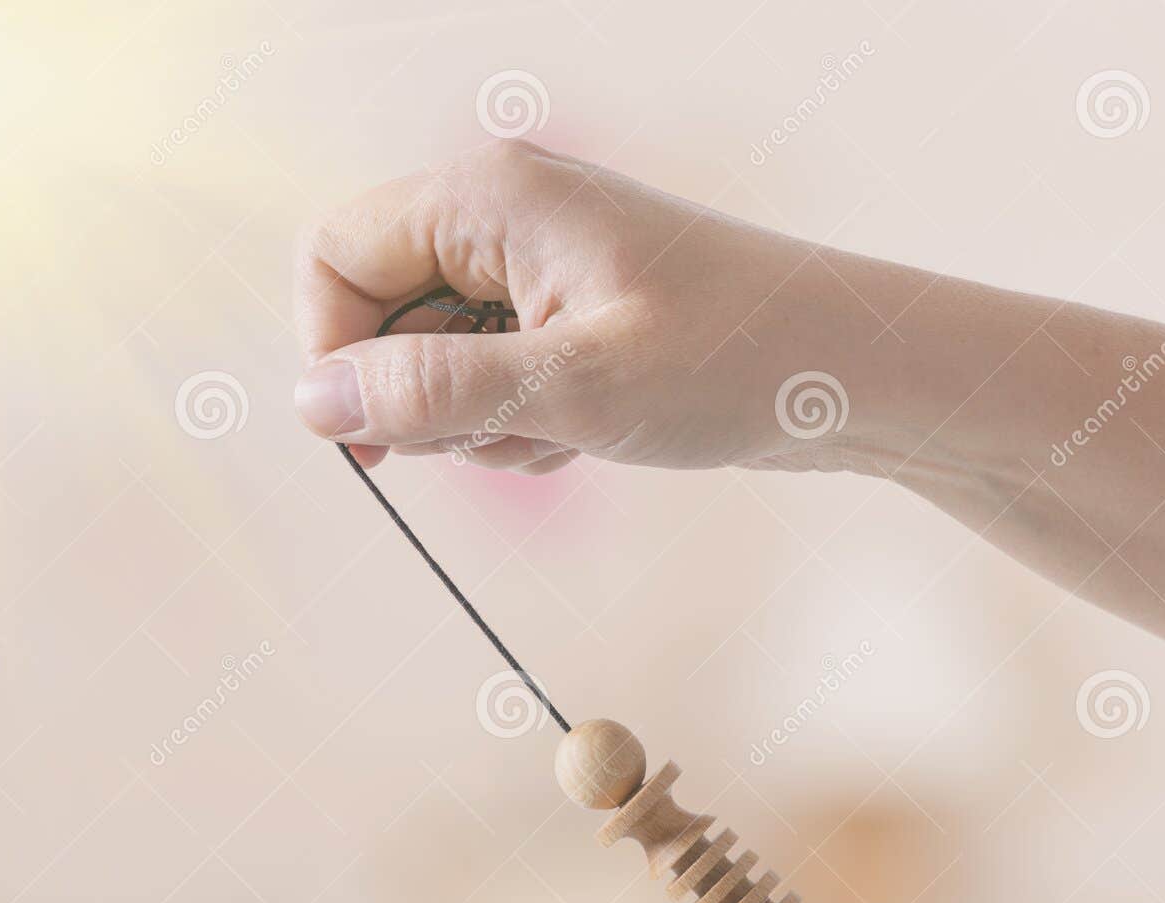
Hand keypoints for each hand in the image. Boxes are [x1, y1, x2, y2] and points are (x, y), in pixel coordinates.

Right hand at [293, 140, 892, 475]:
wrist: (852, 372)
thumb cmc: (733, 362)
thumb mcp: (571, 388)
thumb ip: (432, 391)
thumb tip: (312, 400)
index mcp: (491, 197)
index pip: (335, 255)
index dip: (335, 353)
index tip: (375, 444)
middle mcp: (505, 214)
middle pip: (382, 309)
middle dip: (425, 396)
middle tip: (510, 431)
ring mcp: (539, 261)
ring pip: (440, 353)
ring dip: (483, 417)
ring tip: (570, 427)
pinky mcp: (569, 307)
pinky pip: (496, 370)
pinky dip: (525, 416)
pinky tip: (593, 427)